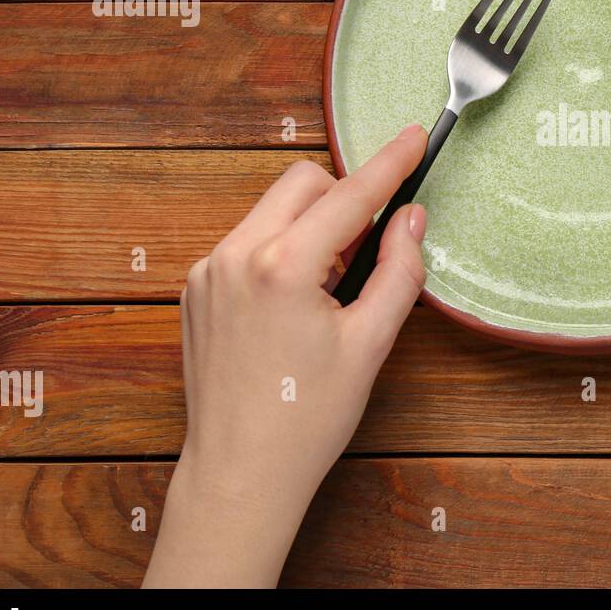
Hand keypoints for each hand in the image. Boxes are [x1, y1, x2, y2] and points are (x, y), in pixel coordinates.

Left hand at [144, 125, 428, 586]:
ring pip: (273, 210)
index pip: (349, 194)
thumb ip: (399, 270)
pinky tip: (296, 304)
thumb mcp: (372, 343)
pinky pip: (248, 241)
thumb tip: (410, 218)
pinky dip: (280, 251)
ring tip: (330, 289)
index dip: (389, 163)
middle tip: (369, 249)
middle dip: (343, 198)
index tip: (415, 136)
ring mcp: (207, 271)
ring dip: (311, 227)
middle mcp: (235, 256)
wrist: (241, 472)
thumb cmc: (308, 417)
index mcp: (282, 268)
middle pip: (302, 183)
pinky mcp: (195, 289)